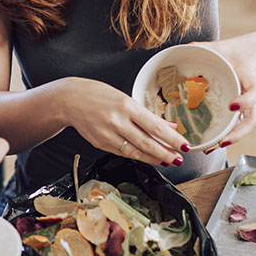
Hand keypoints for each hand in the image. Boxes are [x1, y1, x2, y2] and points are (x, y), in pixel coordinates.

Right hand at [60, 77, 188, 166]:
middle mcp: (118, 121)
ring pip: (136, 152)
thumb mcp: (124, 99)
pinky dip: (138, 156)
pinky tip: (148, 157)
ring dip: (154, 158)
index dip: (172, 138)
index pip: (155, 126)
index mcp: (127, 106)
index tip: (185, 145)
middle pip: (147, 143)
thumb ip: (146, 115)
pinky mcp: (101, 143)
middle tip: (179, 159)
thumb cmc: (98, 95)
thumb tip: (168, 125)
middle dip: (166, 153)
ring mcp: (108, 134)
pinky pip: (123, 152)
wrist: (70, 99)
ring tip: (167, 160)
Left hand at [197, 37, 255, 148]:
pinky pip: (239, 124)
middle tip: (220, 141)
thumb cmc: (240, 49)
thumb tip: (178, 50)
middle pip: (252, 119)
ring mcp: (251, 103)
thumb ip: (201, 47)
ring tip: (211, 148)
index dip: (246, 101)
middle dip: (237, 133)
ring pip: (246, 126)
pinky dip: (228, 134)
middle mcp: (253, 94)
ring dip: (232, 139)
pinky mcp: (245, 107)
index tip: (232, 106)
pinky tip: (211, 143)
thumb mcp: (222, 46)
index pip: (255, 92)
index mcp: (252, 79)